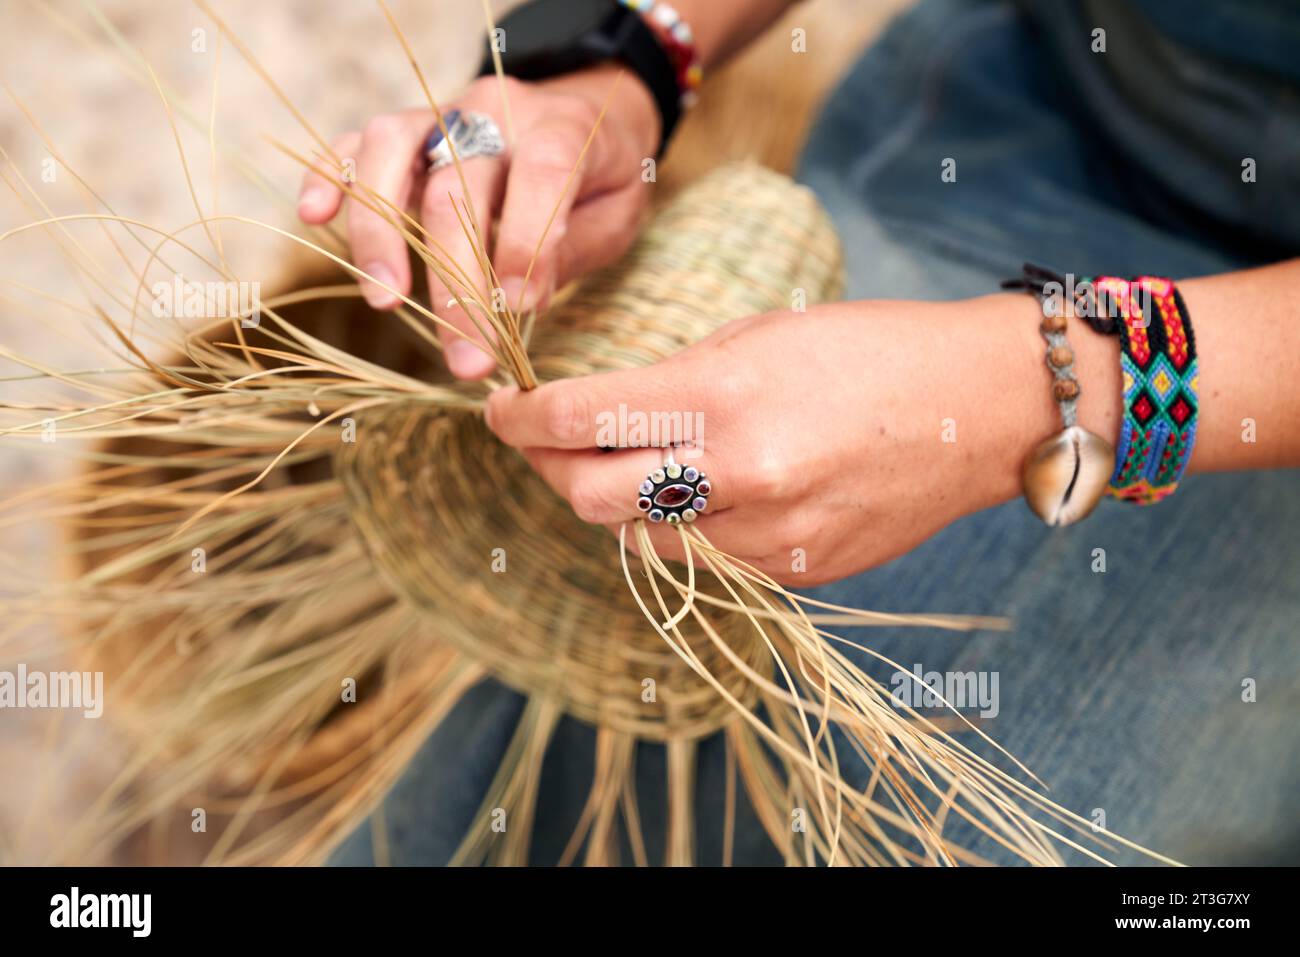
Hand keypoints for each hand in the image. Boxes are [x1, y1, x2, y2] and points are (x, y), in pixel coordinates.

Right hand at [298, 64, 660, 379]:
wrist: (584, 110)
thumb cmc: (598, 176)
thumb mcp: (614, 214)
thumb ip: (569, 250)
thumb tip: (519, 302)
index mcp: (560, 129)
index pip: (540, 174)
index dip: (526, 242)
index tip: (517, 310)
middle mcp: (494, 113)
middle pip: (457, 187)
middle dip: (456, 283)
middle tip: (463, 359)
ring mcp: (442, 115)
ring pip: (392, 151)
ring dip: (381, 230)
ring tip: (384, 300)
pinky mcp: (405, 131)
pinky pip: (353, 141)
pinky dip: (329, 175)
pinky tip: (315, 217)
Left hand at [485, 295, 1120, 584]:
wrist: (979, 409)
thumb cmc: (869, 350)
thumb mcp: (756, 337)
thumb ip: (669, 384)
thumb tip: (593, 416)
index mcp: (725, 397)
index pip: (578, 420)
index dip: (520, 418)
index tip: (500, 410)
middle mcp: (739, 476)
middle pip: (587, 499)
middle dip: (548, 468)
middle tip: (543, 443)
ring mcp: (768, 536)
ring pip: (640, 538)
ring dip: (614, 501)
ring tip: (626, 463)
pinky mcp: (793, 572)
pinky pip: (702, 562)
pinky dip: (679, 528)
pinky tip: (698, 491)